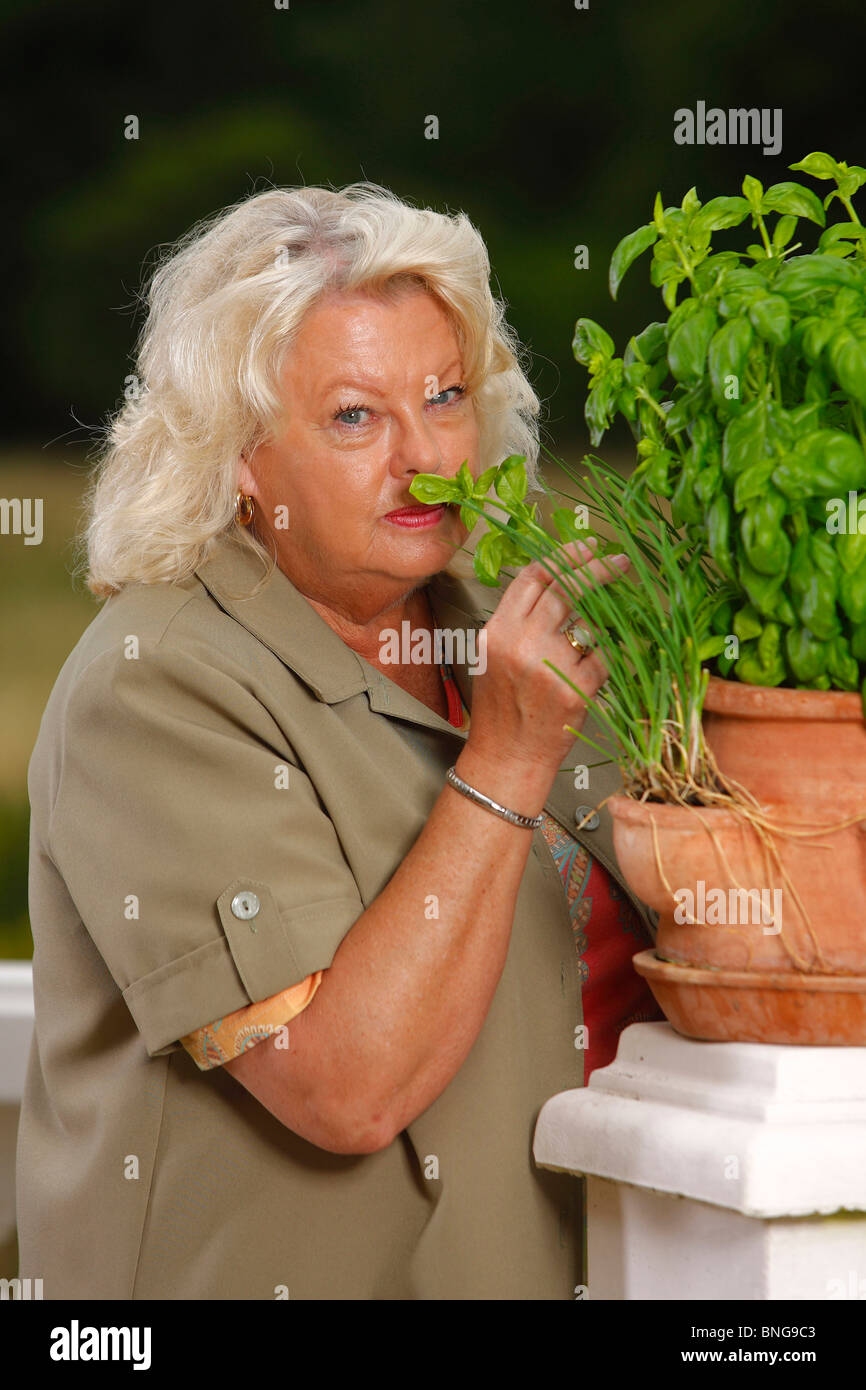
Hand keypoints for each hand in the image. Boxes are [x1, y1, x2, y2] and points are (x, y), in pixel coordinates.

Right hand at [457, 538, 628, 809]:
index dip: (564, 557)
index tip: (587, 547)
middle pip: (566, 588)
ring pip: (590, 625)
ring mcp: (550, 666)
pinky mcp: (577, 689)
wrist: (507, 757)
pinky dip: (603, 664)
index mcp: (498, 631)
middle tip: (618, 562)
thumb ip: (519, 620)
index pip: (534, 576)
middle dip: (597, 569)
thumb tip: (559, 583)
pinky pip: (605, 659)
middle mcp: (522, 643)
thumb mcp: (494, 656)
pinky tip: (588, 678)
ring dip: (597, 630)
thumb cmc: (502, 708)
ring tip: (588, 647)